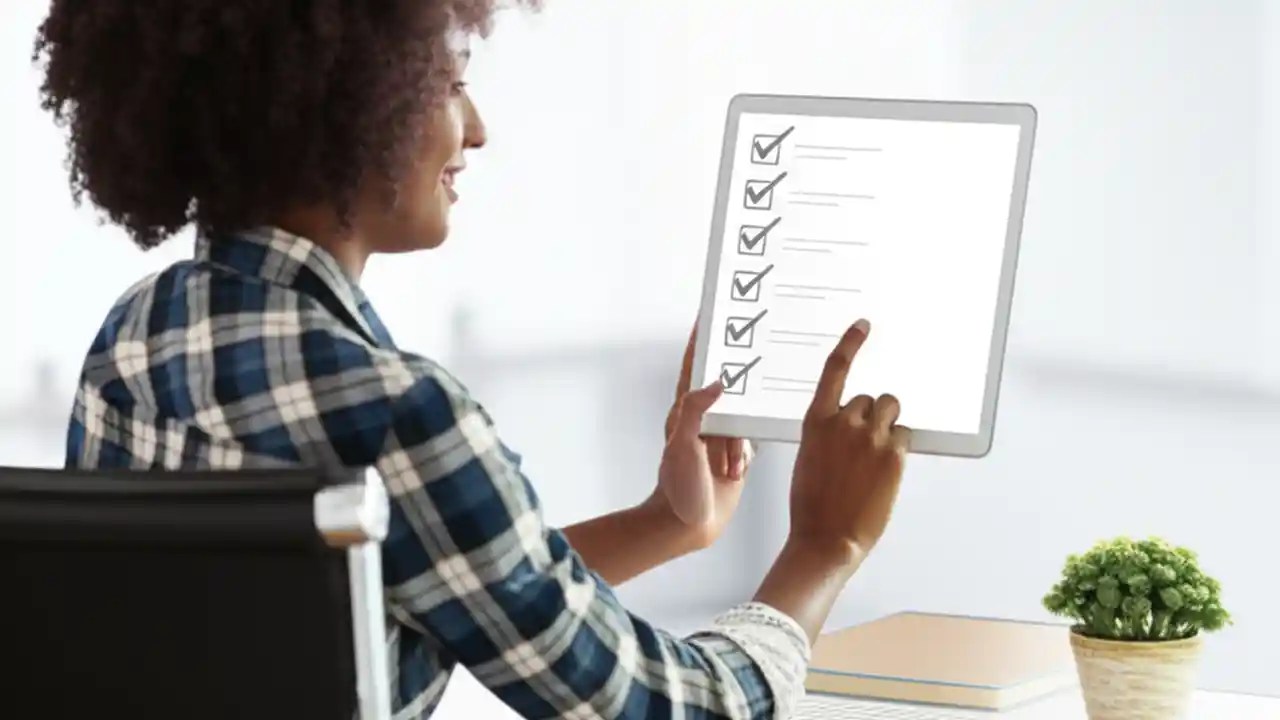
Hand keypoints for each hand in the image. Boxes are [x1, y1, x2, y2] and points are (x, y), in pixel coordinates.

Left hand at [651, 323, 754, 549]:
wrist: (689, 525)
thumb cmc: (678, 487)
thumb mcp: (683, 446)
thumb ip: (696, 412)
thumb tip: (718, 383)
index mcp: (686, 411)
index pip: (694, 368)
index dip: (700, 342)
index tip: (707, 315)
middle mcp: (705, 419)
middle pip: (724, 383)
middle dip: (737, 369)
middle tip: (754, 342)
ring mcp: (722, 435)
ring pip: (744, 410)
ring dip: (747, 421)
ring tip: (749, 418)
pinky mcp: (738, 452)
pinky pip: (754, 433)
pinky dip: (758, 433)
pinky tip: (767, 429)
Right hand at [789, 319, 910, 557]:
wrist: (826, 538)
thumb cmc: (812, 505)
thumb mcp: (810, 460)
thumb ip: (828, 436)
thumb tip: (849, 429)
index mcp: (815, 422)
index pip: (835, 371)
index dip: (849, 345)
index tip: (863, 326)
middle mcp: (843, 422)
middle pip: (871, 400)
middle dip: (872, 419)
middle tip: (865, 449)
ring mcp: (870, 436)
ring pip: (892, 412)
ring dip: (889, 427)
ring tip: (877, 458)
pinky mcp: (893, 453)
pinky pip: (905, 435)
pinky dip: (899, 449)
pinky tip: (886, 471)